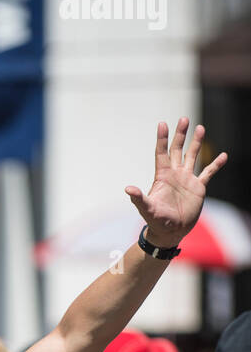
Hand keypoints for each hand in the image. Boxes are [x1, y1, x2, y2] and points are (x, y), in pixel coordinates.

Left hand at [125, 118, 226, 247]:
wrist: (170, 232)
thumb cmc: (156, 221)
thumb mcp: (147, 209)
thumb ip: (139, 198)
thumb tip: (128, 189)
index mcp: (162, 176)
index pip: (161, 153)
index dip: (162, 139)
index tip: (162, 124)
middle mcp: (175, 174)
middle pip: (177, 150)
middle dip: (180, 135)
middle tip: (184, 119)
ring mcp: (187, 179)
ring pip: (192, 156)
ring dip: (196, 143)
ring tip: (200, 128)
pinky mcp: (198, 188)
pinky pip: (208, 172)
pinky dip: (216, 164)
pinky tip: (223, 156)